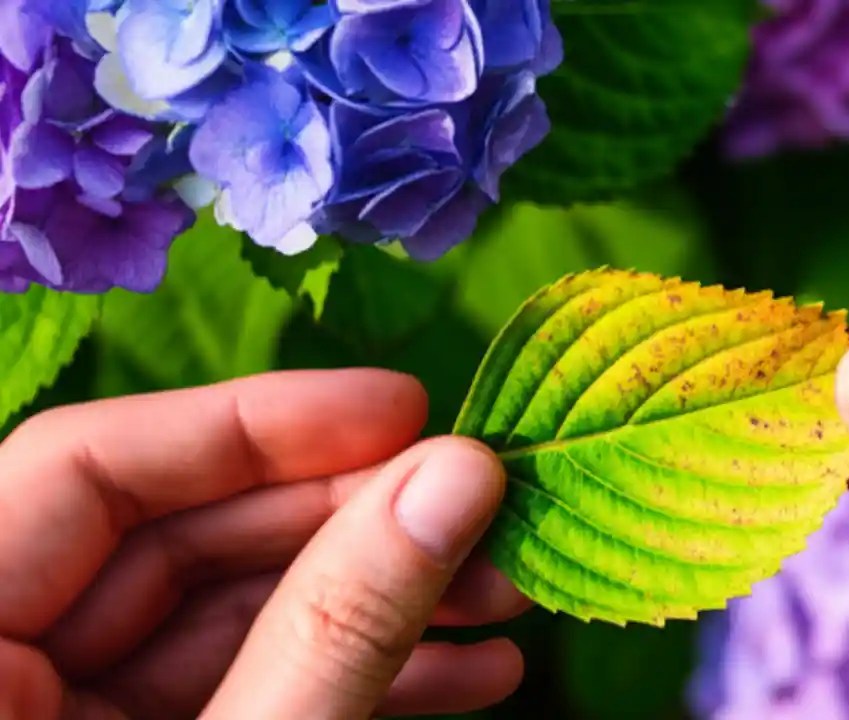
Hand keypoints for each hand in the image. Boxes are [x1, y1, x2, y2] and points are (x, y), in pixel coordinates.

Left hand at [0, 370, 529, 719]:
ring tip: (507, 595)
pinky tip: (462, 672)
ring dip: (376, 603)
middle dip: (352, 524)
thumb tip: (459, 476)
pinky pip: (240, 692)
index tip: (405, 408)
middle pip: (174, 537)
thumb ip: (333, 630)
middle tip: (487, 505)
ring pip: (224, 618)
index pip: (85, 466)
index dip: (257, 423)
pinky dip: (350, 678)